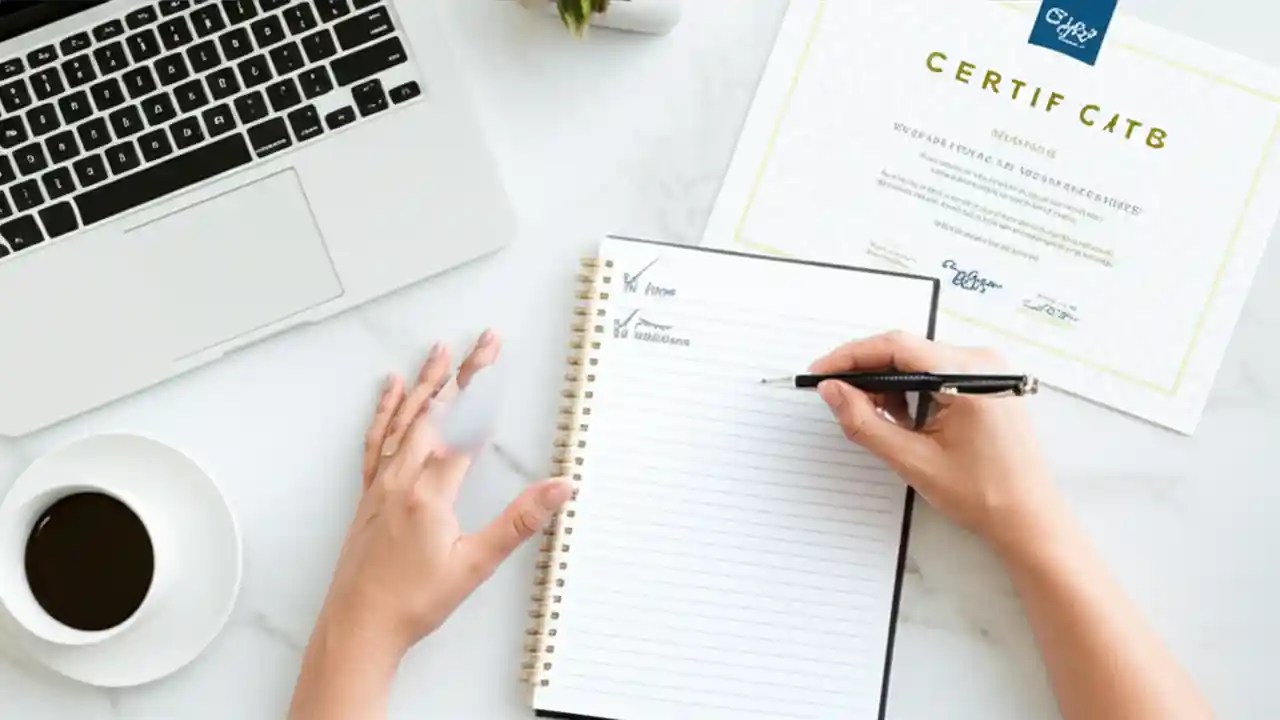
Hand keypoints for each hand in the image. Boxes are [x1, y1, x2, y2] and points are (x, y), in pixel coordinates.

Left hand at [321, 330, 572, 657]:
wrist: (358, 627)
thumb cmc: (411, 602)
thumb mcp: (474, 564)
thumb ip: (518, 522)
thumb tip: (557, 490)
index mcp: (429, 492)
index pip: (464, 426)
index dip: (483, 387)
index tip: (497, 355)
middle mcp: (401, 480)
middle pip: (435, 412)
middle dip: (461, 373)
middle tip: (482, 342)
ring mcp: (382, 485)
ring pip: (404, 421)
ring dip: (424, 384)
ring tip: (438, 352)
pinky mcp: (370, 495)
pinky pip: (377, 441)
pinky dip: (384, 412)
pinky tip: (388, 392)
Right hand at [809, 331, 1064, 551]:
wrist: (1029, 518)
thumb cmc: (983, 494)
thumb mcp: (912, 460)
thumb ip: (865, 422)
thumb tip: (832, 391)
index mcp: (969, 374)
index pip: (896, 346)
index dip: (851, 357)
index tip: (820, 372)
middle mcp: (983, 361)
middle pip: (907, 350)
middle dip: (869, 374)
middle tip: (840, 401)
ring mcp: (989, 370)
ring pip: (920, 361)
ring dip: (891, 385)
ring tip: (881, 423)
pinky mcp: (989, 382)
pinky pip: (938, 373)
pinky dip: (913, 391)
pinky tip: (906, 422)